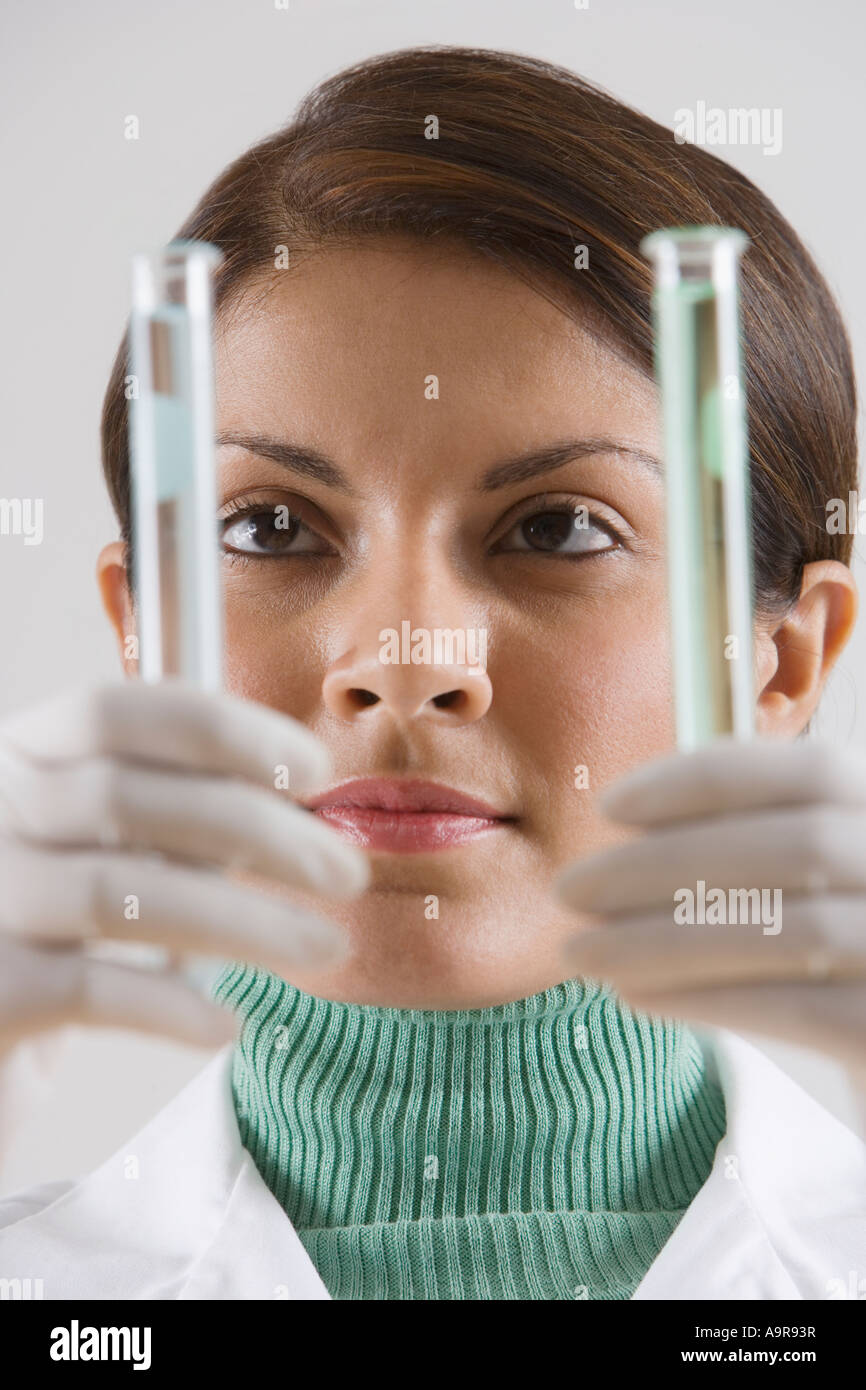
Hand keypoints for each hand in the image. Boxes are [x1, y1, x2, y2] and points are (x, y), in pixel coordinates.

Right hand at [0, 679, 368, 1051]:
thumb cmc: (52, 935)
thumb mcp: (103, 853)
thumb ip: (175, 824)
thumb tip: (301, 822)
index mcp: (20, 759)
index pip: (113, 712)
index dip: (221, 731)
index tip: (313, 768)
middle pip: (128, 797)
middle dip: (261, 830)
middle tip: (346, 872)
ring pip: (120, 894)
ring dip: (244, 922)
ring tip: (324, 947)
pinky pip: (91, 989)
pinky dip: (172, 1006)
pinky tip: (225, 1025)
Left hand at [555, 736, 865, 1084]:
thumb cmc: (842, 973)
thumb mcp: (819, 890)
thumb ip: (758, 846)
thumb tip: (636, 828)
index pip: (812, 771)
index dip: (705, 780)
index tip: (610, 805)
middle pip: (795, 847)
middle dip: (663, 863)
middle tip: (570, 889)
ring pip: (787, 930)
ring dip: (661, 937)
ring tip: (582, 951)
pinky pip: (795, 1009)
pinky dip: (701, 996)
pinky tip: (635, 996)